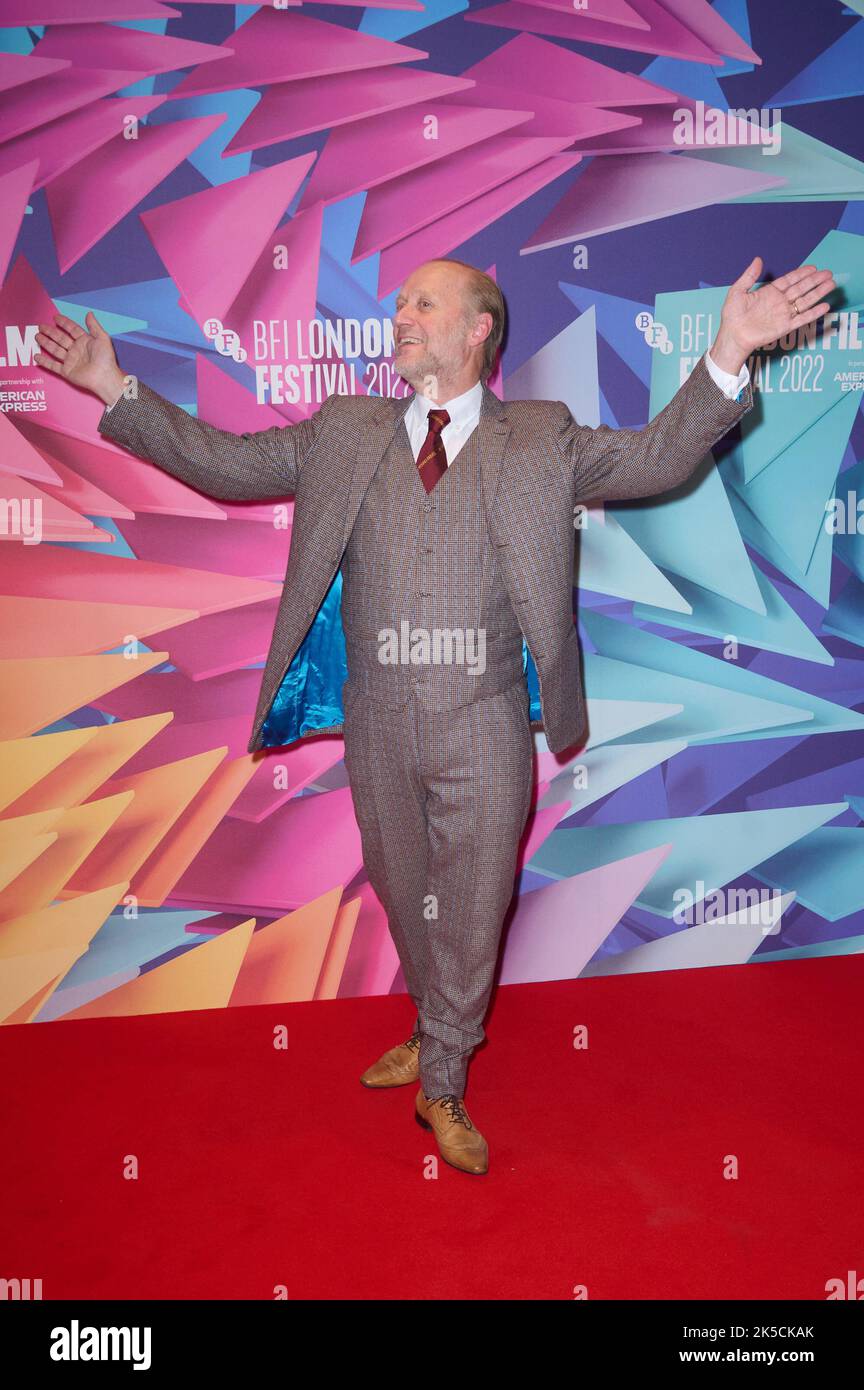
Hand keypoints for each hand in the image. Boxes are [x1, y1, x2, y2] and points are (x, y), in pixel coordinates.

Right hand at [34, 311, 126, 405]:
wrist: (104, 377)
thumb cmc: (105, 358)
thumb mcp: (102, 338)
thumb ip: (94, 326)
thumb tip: (89, 313)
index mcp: (85, 342)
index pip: (72, 330)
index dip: (64, 323)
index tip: (56, 318)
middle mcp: (76, 350)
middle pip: (61, 338)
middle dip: (50, 332)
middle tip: (41, 326)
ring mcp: (71, 361)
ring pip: (55, 350)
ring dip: (46, 343)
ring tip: (37, 336)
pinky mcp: (67, 371)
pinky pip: (53, 366)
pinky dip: (44, 362)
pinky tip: (36, 356)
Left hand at [711, 256, 835, 371]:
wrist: (732, 336)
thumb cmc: (732, 316)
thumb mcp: (738, 291)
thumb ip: (749, 276)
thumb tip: (758, 259)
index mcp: (769, 293)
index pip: (789, 280)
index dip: (801, 274)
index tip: (813, 267)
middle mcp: (779, 302)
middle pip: (801, 289)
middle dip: (815, 281)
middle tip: (828, 273)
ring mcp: (783, 314)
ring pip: (805, 301)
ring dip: (818, 293)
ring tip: (831, 284)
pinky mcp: (785, 327)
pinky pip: (802, 319)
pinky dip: (813, 313)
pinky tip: (824, 306)